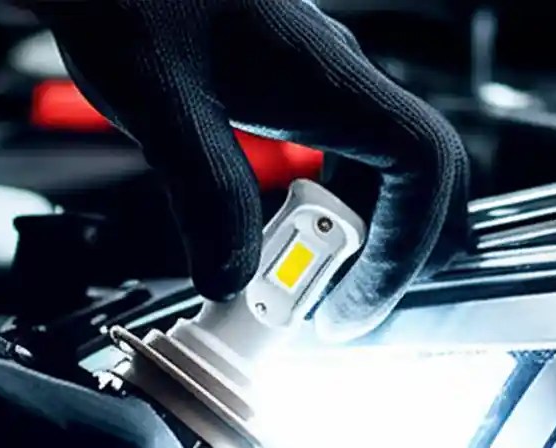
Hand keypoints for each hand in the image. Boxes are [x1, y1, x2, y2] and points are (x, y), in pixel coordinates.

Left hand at [29, 0, 469, 339]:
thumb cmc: (132, 0)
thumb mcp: (163, 104)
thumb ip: (206, 193)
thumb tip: (231, 278)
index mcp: (329, 78)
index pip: (423, 167)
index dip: (404, 247)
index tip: (351, 305)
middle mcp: (336, 76)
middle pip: (420, 171)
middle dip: (395, 250)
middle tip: (339, 309)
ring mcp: (317, 79)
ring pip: (382, 164)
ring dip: (359, 231)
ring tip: (305, 283)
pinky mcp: (284, 84)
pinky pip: (340, 152)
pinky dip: (326, 204)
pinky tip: (276, 229)